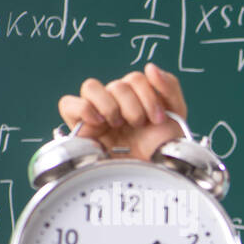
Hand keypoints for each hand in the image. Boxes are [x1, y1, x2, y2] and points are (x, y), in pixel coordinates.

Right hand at [57, 62, 188, 162]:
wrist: (153, 176)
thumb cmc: (163, 149)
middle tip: (139, 124)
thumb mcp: (176, 114)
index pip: (135, 78)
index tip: (158, 118)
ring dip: (110, 104)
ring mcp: (97, 114)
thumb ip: (169, 86)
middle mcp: (116, 104)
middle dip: (134, 105)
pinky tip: (99, 121)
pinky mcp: (80, 128)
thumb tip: (150, 67)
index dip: (149, 94)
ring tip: (119, 124)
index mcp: (137, 99)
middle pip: (117, 84)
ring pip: (91, 86)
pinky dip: (83, 108)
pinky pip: (67, 103)